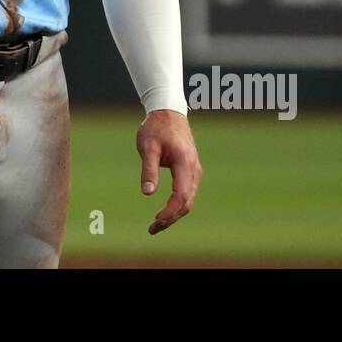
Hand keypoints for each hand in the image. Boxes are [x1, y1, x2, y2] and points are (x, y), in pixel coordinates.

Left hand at [137, 109, 201, 234]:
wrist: (168, 111)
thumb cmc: (156, 128)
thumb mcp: (147, 147)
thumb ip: (148, 170)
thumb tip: (147, 193)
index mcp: (184, 164)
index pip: (181, 196)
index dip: (169, 212)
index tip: (155, 222)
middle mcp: (194, 169)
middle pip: (186, 202)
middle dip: (171, 218)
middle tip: (152, 229)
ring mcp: (194, 170)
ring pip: (188, 199)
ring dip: (174, 213)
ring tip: (156, 224)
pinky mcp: (191, 169)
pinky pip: (187, 192)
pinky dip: (177, 204)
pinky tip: (164, 211)